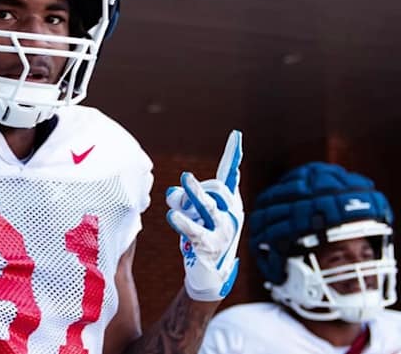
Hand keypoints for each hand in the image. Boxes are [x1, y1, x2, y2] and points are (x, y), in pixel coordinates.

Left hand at [165, 130, 243, 300]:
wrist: (209, 275)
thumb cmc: (201, 239)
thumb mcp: (196, 214)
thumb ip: (185, 198)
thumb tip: (173, 190)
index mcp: (228, 204)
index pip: (230, 175)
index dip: (232, 155)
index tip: (236, 135)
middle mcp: (230, 214)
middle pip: (213, 189)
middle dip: (194, 189)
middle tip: (183, 186)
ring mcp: (223, 230)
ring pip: (207, 206)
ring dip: (195, 192)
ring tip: (186, 178)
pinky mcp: (210, 245)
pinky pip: (195, 230)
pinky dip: (183, 222)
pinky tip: (173, 216)